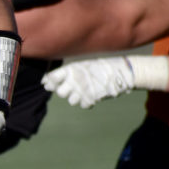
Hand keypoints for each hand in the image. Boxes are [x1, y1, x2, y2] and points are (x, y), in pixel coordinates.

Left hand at [41, 56, 168, 107]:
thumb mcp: (83, 64)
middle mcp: (75, 80)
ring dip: (77, 97)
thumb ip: (67, 72)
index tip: (50, 83)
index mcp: (71, 69)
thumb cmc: (101, 66)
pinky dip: (87, 101)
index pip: (52, 78)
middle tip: (73, 86)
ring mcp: (83, 90)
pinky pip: (84, 104)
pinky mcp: (92, 98)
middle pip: (60, 93)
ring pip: (71, 101)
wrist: (122, 70)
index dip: (50, 82)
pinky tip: (93, 93)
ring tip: (86, 89)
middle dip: (65, 91)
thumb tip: (46, 81)